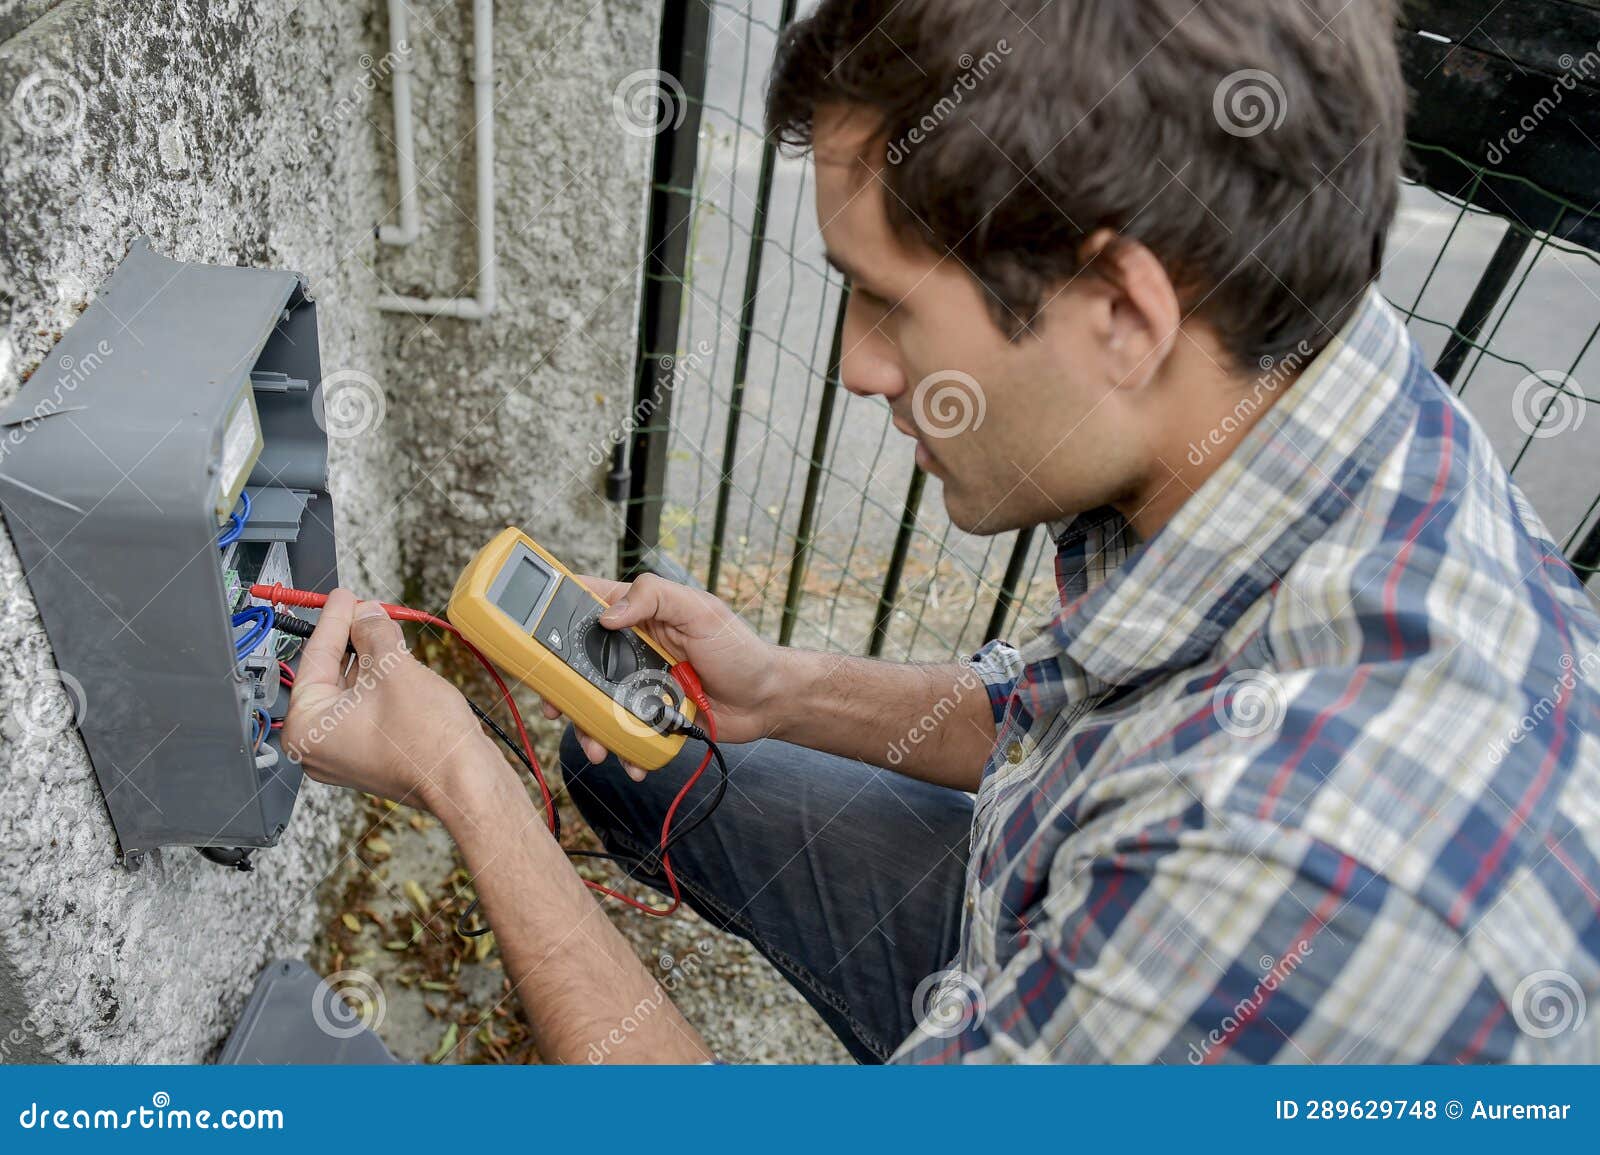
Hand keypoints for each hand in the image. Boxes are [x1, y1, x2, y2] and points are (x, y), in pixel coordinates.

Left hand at [281, 589, 497, 810]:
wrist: (464, 779)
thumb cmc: (425, 740)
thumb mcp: (393, 668)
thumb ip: (372, 633)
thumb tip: (366, 615)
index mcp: (307, 728)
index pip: (315, 658)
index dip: (334, 620)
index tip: (343, 597)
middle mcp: (319, 746)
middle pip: (331, 675)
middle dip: (352, 639)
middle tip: (365, 609)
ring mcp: (347, 753)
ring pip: (351, 692)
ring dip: (369, 659)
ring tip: (385, 628)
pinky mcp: (373, 754)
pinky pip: (367, 709)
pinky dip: (379, 683)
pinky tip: (396, 659)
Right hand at [544, 573, 784, 778]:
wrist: (767, 700)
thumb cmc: (738, 648)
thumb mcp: (700, 610)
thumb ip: (654, 597)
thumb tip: (607, 614)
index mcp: (639, 614)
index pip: (586, 604)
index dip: (554, 614)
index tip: (531, 632)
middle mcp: (631, 648)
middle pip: (578, 664)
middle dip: (563, 688)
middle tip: (554, 706)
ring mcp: (638, 683)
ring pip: (595, 704)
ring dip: (589, 727)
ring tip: (597, 748)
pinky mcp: (648, 715)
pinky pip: (622, 732)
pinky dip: (620, 748)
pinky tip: (629, 760)